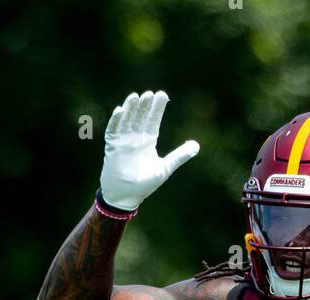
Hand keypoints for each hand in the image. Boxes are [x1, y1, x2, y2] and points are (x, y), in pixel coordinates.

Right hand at [100, 90, 199, 211]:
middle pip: (140, 117)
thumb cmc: (145, 183)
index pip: (153, 120)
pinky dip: (116, 121)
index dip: (157, 108)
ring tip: (136, 97)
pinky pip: (113, 131)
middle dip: (145, 106)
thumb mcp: (165, 167)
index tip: (162, 95)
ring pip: (127, 120)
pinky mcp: (113, 146)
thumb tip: (197, 145)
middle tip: (150, 94)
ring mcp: (123, 141)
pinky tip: (120, 111)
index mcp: (148, 141)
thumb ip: (180, 156)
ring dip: (130, 109)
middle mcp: (135, 138)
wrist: (127, 195)